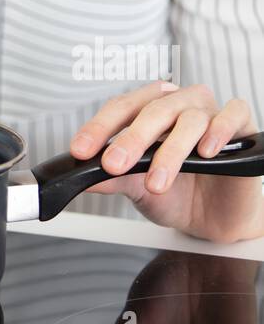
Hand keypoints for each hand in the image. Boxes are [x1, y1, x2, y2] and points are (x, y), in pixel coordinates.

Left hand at [69, 80, 263, 242]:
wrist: (216, 219)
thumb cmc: (178, 193)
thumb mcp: (138, 188)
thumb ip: (113, 178)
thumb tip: (82, 177)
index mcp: (149, 109)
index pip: (121, 109)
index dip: (99, 128)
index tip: (81, 150)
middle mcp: (178, 104)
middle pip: (153, 110)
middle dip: (131, 139)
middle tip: (114, 164)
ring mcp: (210, 112)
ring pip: (190, 118)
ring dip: (171, 150)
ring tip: (157, 180)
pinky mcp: (241, 126)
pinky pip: (233, 115)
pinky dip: (219, 130)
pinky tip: (206, 151)